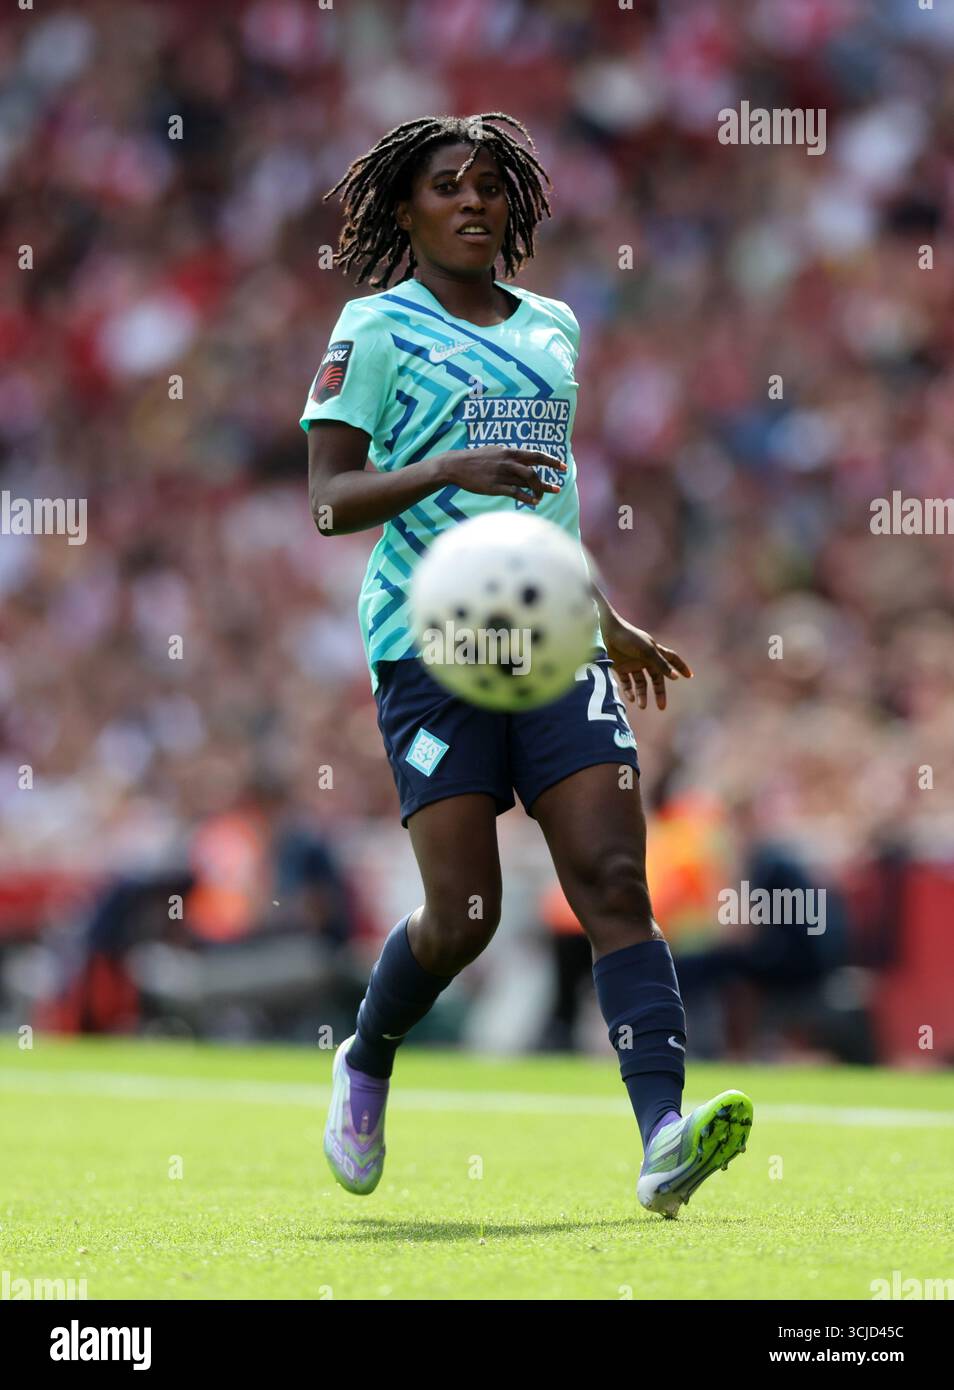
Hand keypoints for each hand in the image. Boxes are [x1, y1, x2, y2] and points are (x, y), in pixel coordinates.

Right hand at [438, 447, 565, 507]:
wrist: (456, 466)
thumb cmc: (476, 460)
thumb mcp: (495, 452)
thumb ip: (510, 457)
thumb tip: (524, 462)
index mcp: (509, 452)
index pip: (536, 455)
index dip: (551, 461)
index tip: (563, 466)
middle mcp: (508, 462)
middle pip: (534, 470)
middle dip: (548, 479)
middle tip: (559, 487)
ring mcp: (502, 475)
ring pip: (527, 482)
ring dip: (538, 490)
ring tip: (542, 497)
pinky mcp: (495, 487)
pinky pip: (516, 493)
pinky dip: (527, 498)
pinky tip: (533, 503)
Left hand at [601, 617, 692, 710]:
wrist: (605, 632)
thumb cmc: (629, 638)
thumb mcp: (647, 651)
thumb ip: (661, 664)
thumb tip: (676, 677)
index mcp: (654, 651)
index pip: (671, 659)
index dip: (681, 666)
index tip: (689, 676)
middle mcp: (645, 658)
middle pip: (656, 678)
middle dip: (659, 692)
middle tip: (662, 707)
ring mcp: (632, 663)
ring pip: (641, 683)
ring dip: (642, 694)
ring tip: (641, 705)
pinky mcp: (620, 667)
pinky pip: (627, 682)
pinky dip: (629, 691)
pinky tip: (631, 698)